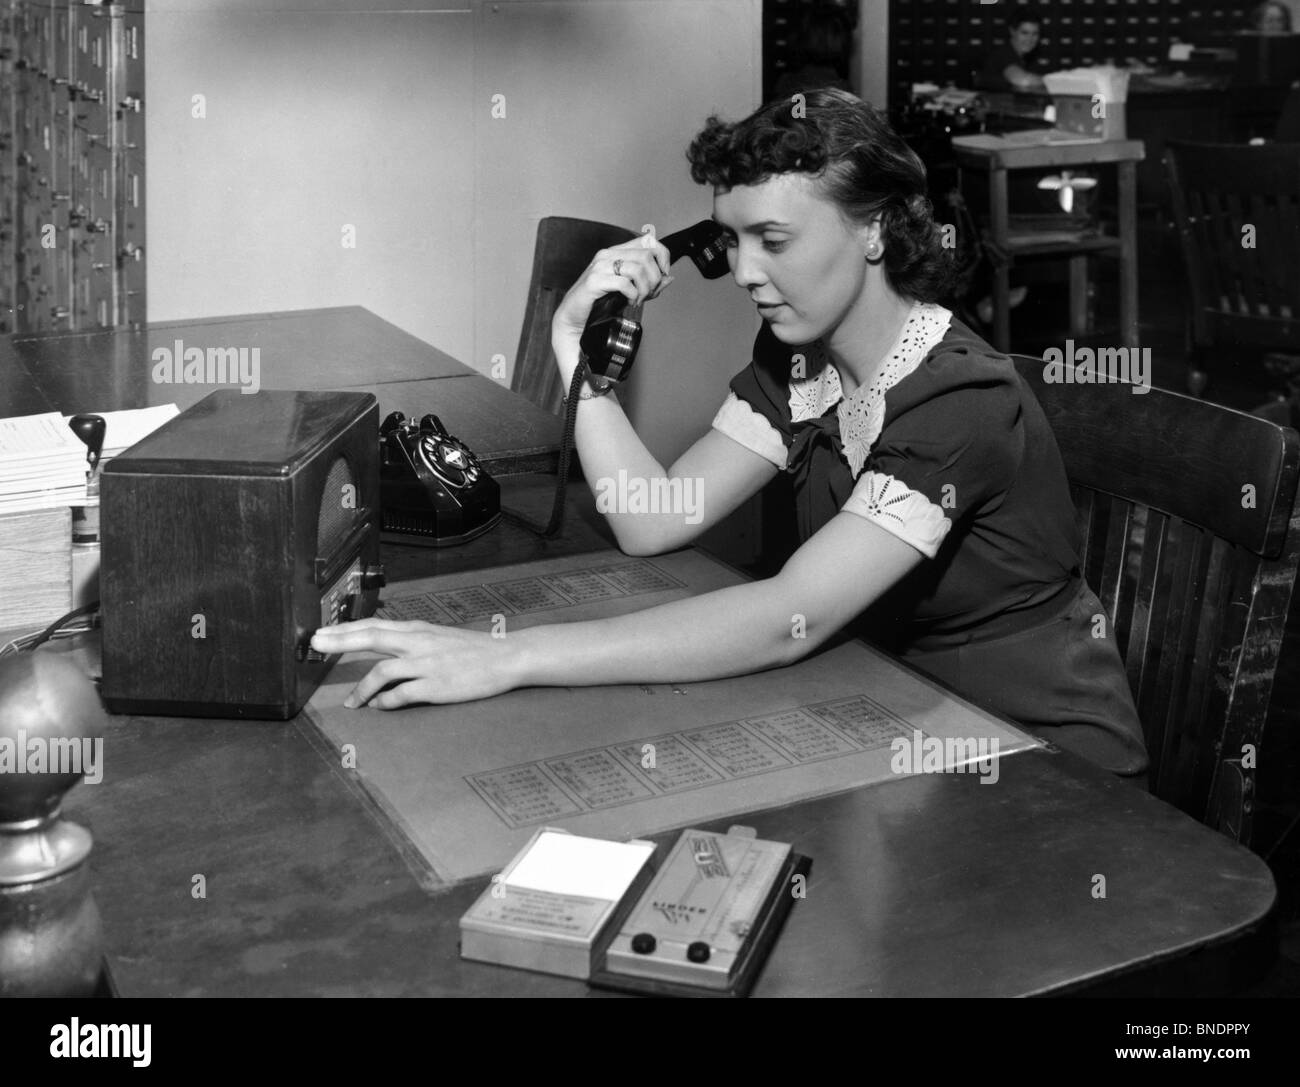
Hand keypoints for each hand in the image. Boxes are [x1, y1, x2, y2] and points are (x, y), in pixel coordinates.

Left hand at [309, 619, 521, 708]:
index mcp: (418, 630)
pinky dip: (385, 702)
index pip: (373, 625)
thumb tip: (388, 648)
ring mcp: (427, 664)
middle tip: (314, 644)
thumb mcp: (440, 637)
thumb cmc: (475, 650)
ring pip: (381, 671)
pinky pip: (401, 695)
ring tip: (351, 702)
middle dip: (338, 641)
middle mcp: (418, 643)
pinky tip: (379, 708)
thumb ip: (413, 641)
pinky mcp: (436, 686)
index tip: (321, 632)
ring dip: (361, 688)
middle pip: (370, 637)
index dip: (344, 629)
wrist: (507, 657)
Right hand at [550, 232, 673, 356]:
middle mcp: (608, 254)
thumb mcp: (630, 291)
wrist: (574, 317)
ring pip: (638, 269)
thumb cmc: (600, 302)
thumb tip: (669, 278)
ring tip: (638, 300)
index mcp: (617, 252)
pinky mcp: (594, 281)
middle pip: (646, 255)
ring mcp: (600, 266)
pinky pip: (624, 283)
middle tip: (648, 294)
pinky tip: (629, 302)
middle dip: (654, 278)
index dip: (662, 256)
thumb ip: (649, 284)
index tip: (663, 274)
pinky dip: (633, 295)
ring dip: (644, 289)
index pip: (647, 240)